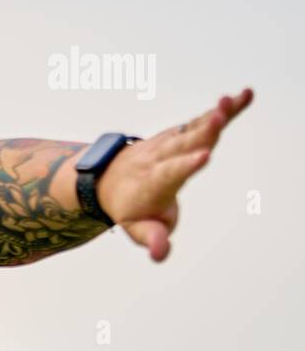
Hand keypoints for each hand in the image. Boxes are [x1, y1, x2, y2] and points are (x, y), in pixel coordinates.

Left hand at [97, 87, 253, 261]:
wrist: (107, 179)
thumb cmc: (129, 208)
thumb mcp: (136, 228)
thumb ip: (150, 239)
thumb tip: (160, 255)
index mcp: (152, 182)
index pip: (169, 172)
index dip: (185, 165)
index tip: (204, 156)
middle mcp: (159, 158)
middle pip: (183, 144)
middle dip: (202, 132)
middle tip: (219, 117)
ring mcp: (168, 143)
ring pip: (192, 128)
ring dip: (213, 114)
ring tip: (233, 100)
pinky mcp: (178, 134)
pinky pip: (200, 121)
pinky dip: (221, 110)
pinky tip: (243, 96)